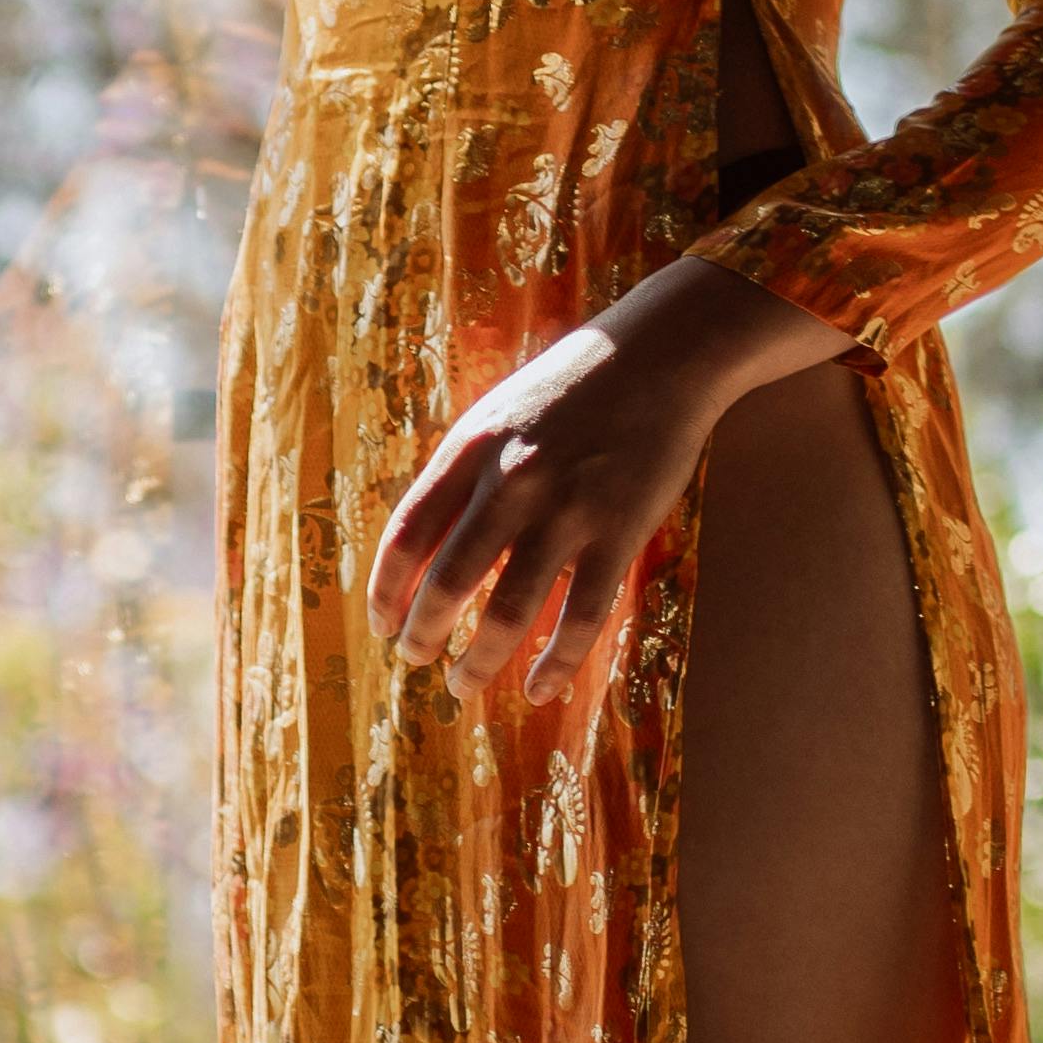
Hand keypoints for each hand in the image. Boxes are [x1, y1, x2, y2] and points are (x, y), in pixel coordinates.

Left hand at [366, 256, 848, 705]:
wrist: (660, 355)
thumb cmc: (570, 386)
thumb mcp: (497, 414)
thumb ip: (461, 475)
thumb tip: (421, 548)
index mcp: (471, 448)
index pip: (408, 534)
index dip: (387, 590)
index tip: (382, 623)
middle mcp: (511, 480)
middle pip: (447, 581)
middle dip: (422, 634)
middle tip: (415, 659)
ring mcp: (568, 510)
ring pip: (508, 611)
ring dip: (478, 660)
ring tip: (462, 685)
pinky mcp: (620, 534)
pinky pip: (580, 617)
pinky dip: (555, 663)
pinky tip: (538, 688)